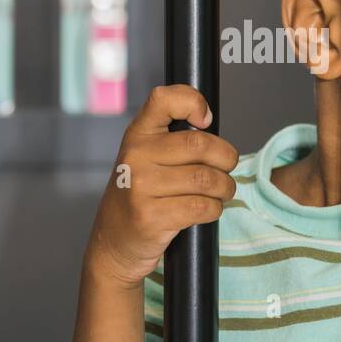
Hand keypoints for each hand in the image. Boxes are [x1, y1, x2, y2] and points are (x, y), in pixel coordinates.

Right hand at [86, 84, 239, 290]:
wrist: (114, 242)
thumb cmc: (140, 196)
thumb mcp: (145, 158)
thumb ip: (171, 137)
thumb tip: (207, 121)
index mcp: (137, 135)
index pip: (164, 99)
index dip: (193, 101)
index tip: (205, 120)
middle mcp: (135, 156)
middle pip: (200, 144)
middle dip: (226, 158)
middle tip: (227, 168)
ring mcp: (140, 187)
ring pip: (206, 179)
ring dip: (225, 187)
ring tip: (221, 192)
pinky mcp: (150, 217)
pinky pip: (202, 207)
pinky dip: (214, 209)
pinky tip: (207, 210)